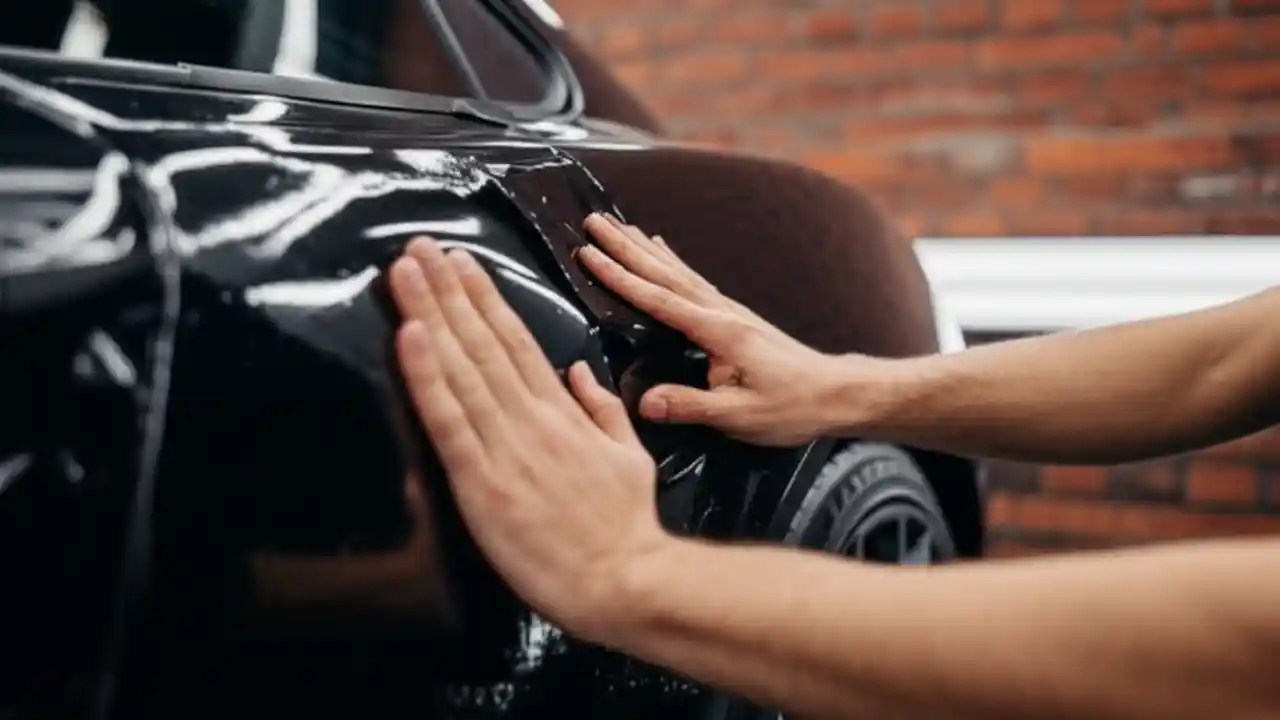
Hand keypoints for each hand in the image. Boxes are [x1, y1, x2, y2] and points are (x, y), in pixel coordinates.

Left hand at [388, 237, 673, 641]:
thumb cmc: (627, 523)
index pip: (516, 341)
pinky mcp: (483, 483)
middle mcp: (531, 417)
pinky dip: (427, 376)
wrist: (627, 580)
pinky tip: (410, 336)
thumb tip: (576, 368)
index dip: (483, 297)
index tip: (458, 261)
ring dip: (431, 314)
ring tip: (405, 271)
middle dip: (447, 290)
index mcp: (561, 411)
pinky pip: (449, 421)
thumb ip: (600, 408)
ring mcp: (506, 447)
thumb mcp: (630, 454)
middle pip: (481, 343)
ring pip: (461, 369)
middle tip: (417, 245)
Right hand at [578, 213, 868, 446]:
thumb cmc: (793, 406)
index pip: (658, 299)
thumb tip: (645, 402)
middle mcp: (721, 312)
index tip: (589, 255)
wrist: (836, 393)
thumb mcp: (740, 416)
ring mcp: (728, 311)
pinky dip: (670, 260)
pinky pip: (691, 279)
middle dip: (624, 248)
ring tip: (615, 224)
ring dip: (642, 248)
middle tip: (592, 222)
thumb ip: (691, 406)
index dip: (620, 277)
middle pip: (663, 273)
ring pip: (676, 271)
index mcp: (718, 332)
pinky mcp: (732, 317)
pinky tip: (659, 247)